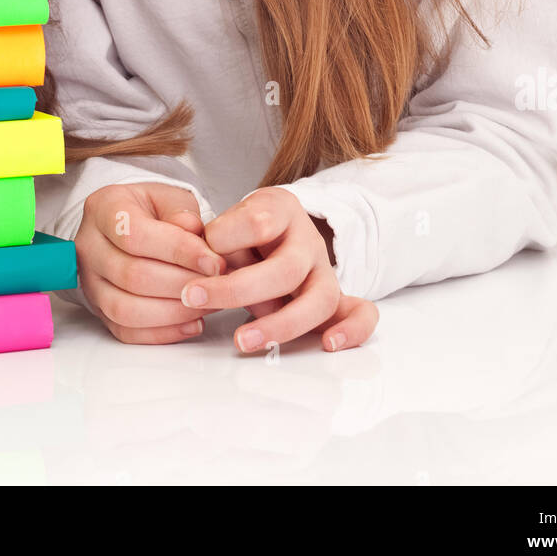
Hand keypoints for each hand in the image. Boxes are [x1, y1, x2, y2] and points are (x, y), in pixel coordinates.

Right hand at [76, 181, 227, 344]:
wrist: (126, 225)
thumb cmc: (150, 210)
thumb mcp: (168, 196)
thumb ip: (181, 211)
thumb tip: (193, 232)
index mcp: (104, 209)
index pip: (135, 235)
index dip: (178, 251)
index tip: (214, 262)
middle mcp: (89, 247)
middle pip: (132, 276)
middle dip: (182, 284)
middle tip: (217, 285)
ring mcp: (90, 283)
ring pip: (126, 310)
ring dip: (174, 312)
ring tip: (207, 303)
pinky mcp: (100, 310)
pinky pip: (127, 331)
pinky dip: (162, 333)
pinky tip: (191, 322)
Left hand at [180, 187, 378, 352]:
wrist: (274, 229)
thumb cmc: (245, 231)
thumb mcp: (226, 220)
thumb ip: (212, 238)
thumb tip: (200, 254)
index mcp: (281, 211)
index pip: (258, 221)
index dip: (222, 239)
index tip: (195, 256)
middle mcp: (308, 240)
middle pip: (286, 268)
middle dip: (237, 289)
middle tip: (196, 298)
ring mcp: (325, 271)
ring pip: (319, 298)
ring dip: (280, 324)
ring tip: (242, 341)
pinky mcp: (335, 299)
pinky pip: (360, 313)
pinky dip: (353, 329)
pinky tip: (329, 344)